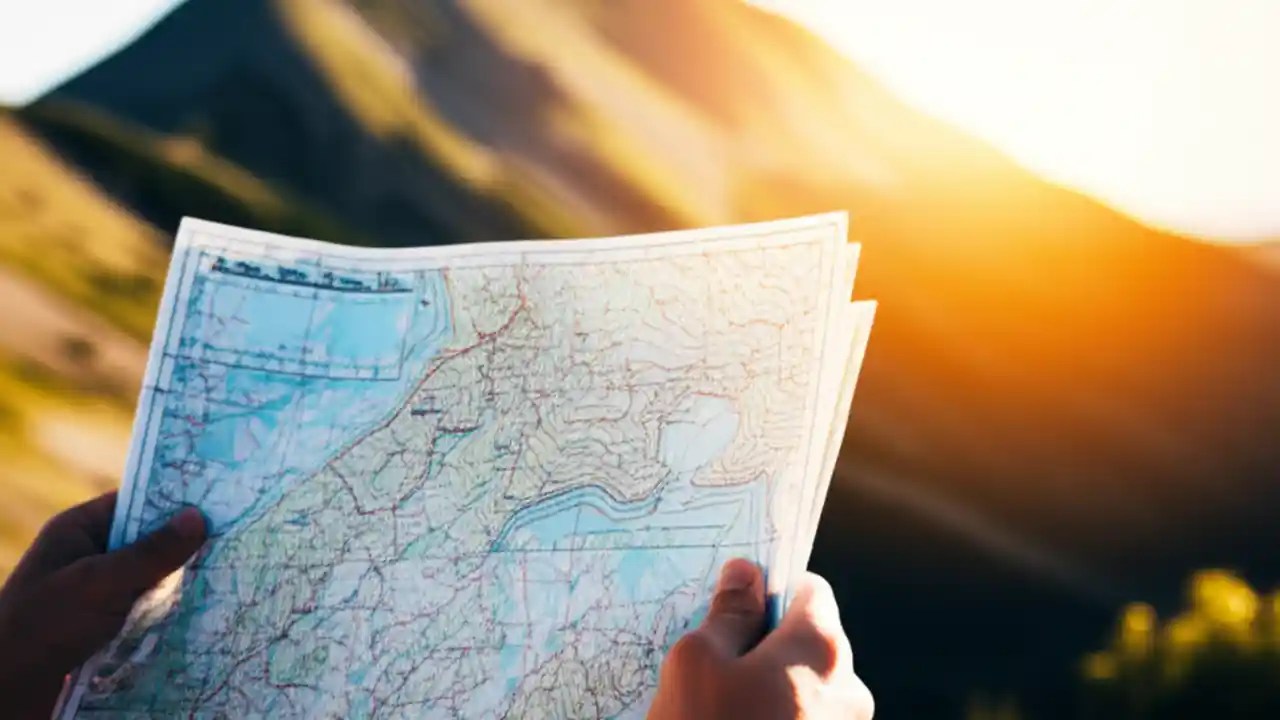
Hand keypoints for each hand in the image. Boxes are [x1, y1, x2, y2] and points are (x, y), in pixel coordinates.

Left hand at [0, 492, 205, 718]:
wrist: (11, 686)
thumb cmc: (47, 625)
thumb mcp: (102, 583)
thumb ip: (152, 552)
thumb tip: (199, 517)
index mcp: (78, 529)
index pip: (134, 502)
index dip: (173, 500)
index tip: (218, 500)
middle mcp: (87, 553)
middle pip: (146, 537)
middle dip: (183, 541)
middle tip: (231, 537)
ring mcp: (95, 587)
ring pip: (149, 571)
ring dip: (178, 576)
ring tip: (225, 570)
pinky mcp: (103, 617)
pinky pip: (144, 601)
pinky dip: (167, 603)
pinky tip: (197, 605)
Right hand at [648, 559, 873, 718]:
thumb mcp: (696, 664)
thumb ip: (728, 613)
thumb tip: (747, 574)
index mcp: (820, 649)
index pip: (811, 591)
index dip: (772, 590)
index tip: (735, 607)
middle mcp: (850, 690)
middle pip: (813, 643)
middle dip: (770, 646)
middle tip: (719, 667)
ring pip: (811, 690)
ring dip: (774, 690)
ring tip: (723, 713)